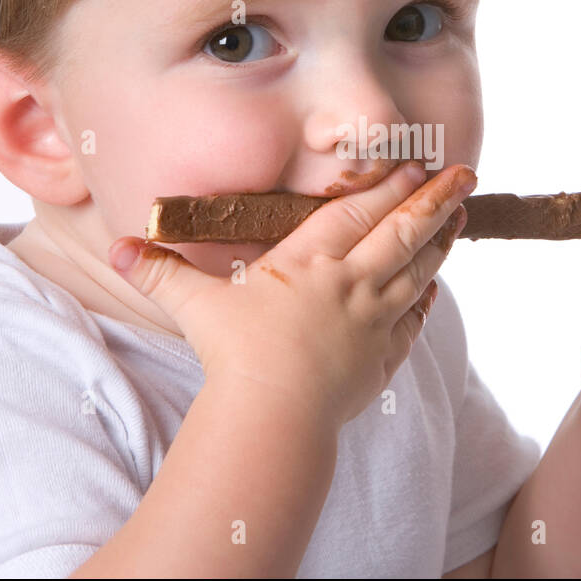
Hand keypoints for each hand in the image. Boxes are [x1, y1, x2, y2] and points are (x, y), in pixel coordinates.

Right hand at [108, 161, 475, 429]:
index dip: (390, 186)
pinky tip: (434, 288)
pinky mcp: (381, 359)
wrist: (272, 415)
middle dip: (436, 200)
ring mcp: (373, 322)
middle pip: (403, 233)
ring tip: (461, 217)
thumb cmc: (235, 356)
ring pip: (419, 272)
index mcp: (310, 262)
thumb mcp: (195, 307)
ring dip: (442, 242)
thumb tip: (115, 246)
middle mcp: (351, 284)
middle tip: (465, 175)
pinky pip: (412, 323)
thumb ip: (160, 272)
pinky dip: (426, 300)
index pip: (358, 213)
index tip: (417, 164)